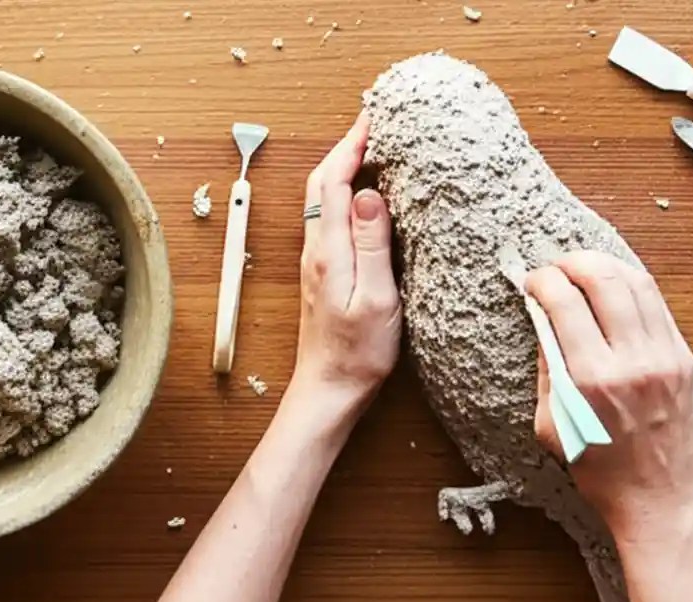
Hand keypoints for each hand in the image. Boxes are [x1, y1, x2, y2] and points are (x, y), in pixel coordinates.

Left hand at [290, 112, 400, 416]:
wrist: (328, 390)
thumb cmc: (357, 353)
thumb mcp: (376, 297)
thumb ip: (372, 243)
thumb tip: (367, 192)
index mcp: (329, 250)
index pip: (334, 180)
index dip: (353, 145)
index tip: (374, 119)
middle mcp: (316, 250)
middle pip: (321, 183)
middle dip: (345, 148)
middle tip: (374, 125)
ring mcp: (316, 262)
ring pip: (322, 200)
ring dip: (343, 169)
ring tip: (372, 151)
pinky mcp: (322, 274)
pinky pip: (329, 220)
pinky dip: (344, 195)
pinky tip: (365, 198)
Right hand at [525, 251, 692, 546]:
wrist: (661, 503)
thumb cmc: (602, 475)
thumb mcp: (553, 426)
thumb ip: (548, 368)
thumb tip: (542, 320)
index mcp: (592, 381)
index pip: (563, 302)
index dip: (542, 281)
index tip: (531, 281)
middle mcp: (633, 362)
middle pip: (602, 278)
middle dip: (572, 262)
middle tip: (555, 268)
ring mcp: (666, 358)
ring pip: (637, 282)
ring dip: (605, 266)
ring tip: (584, 270)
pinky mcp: (686, 360)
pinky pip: (658, 306)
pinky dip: (632, 287)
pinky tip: (614, 291)